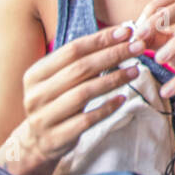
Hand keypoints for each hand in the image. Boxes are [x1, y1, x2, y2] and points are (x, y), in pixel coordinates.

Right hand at [16, 25, 147, 164]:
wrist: (37, 142)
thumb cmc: (56, 102)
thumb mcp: (59, 80)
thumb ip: (81, 60)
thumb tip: (120, 35)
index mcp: (36, 74)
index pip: (72, 50)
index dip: (101, 39)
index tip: (127, 32)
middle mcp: (37, 94)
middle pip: (80, 69)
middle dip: (113, 55)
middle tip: (138, 47)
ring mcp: (44, 117)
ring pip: (84, 93)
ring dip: (114, 79)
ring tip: (135, 70)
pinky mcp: (57, 137)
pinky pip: (87, 119)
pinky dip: (107, 107)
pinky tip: (122, 98)